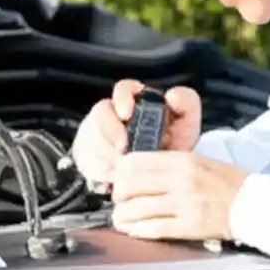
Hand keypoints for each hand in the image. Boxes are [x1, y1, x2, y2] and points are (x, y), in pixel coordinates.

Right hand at [69, 79, 201, 188]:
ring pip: (91, 138)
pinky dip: (97, 172)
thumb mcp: (186, 123)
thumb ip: (186, 103)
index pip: (123, 89)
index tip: (127, 113)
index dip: (122, 99)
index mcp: (136, 99)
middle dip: (110, 133)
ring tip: (124, 171)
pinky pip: (84, 159)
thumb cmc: (173, 145)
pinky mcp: (85, 152)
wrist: (161, 175)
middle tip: (124, 151)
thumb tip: (172, 96)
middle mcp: (112, 112)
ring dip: (106, 156)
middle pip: (100, 114)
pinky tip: (112, 180)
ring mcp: (95, 132)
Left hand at [109, 151, 247, 240]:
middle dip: (119, 194)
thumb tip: (138, 171)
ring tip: (121, 217)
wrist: (255, 204)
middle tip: (120, 199)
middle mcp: (181, 179)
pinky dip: (138, 230)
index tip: (118, 178)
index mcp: (183, 160)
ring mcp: (185, 203)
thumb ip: (170, 164)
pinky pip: (154, 228)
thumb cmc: (227, 183)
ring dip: (123, 215)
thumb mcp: (199, 162)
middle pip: (132, 183)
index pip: (136, 161)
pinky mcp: (190, 225)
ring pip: (139, 208)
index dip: (120, 171)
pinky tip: (132, 229)